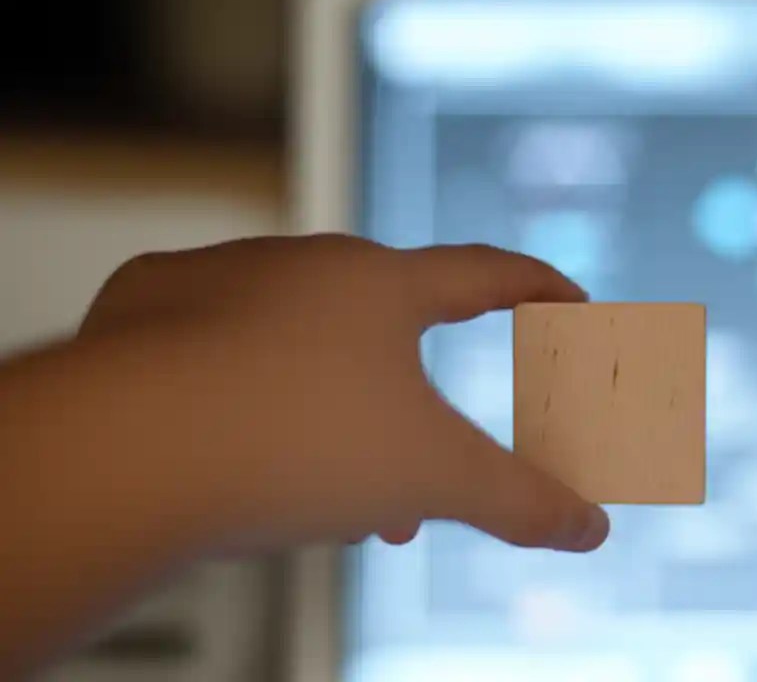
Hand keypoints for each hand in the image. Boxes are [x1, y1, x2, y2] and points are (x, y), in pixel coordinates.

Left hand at [78, 234, 608, 553]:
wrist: (128, 447)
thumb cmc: (293, 441)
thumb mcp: (433, 478)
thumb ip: (520, 501)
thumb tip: (591, 530)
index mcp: (383, 283)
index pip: (483, 271)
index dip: (534, 288)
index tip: (563, 298)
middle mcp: (302, 263)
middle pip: (385, 323)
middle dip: (412, 401)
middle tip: (420, 468)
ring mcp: (219, 279)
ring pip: (299, 342)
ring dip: (330, 409)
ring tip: (332, 495)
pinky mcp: (145, 308)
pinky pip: (215, 347)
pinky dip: (244, 394)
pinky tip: (239, 447)